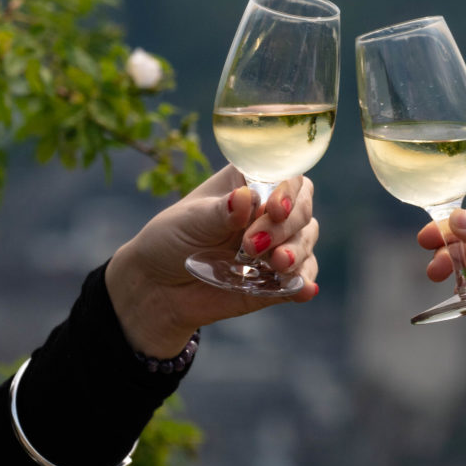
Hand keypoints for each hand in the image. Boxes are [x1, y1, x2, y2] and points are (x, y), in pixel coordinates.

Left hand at [106, 165, 318, 356]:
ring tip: (276, 264)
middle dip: (284, 226)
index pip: (286, 176)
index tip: (274, 208)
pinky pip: (302, 278)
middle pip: (302, 208)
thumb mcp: (189, 221)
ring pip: (306, 240)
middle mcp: (269, 211)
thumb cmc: (172, 239)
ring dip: (297, 252)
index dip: (288, 190)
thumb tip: (246, 198)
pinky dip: (304, 283)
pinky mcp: (279, 278)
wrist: (159, 286)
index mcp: (250, 184)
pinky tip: (303, 289)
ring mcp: (277, 244)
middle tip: (252, 244)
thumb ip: (220, 212)